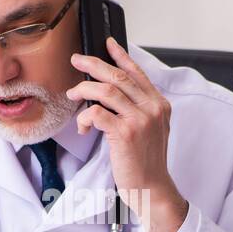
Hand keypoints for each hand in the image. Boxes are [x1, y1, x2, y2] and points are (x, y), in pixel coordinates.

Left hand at [67, 37, 188, 231]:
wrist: (152, 188)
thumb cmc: (146, 161)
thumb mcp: (150, 130)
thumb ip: (138, 109)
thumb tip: (110, 91)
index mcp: (159, 104)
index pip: (137, 73)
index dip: (121, 56)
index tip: (107, 43)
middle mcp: (152, 108)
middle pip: (118, 76)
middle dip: (93, 65)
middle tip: (76, 60)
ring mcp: (140, 120)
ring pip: (106, 90)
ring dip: (84, 89)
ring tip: (73, 95)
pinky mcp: (125, 133)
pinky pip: (97, 113)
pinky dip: (85, 117)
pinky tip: (83, 126)